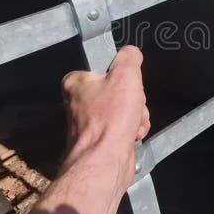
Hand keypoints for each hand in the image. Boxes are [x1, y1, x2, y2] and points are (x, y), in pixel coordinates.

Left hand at [60, 46, 149, 186]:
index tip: (128, 85)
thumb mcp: (126, 75)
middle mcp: (78, 102)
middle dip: (134, 101)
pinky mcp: (100, 140)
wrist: (105, 161)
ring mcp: (89, 123)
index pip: (106, 69)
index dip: (123, 77)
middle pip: (119, 90)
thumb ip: (129, 57)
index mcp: (76, 83)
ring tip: (132, 125)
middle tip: (132, 107)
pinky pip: (123, 128)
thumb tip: (131, 52)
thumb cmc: (111, 119)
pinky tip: (132, 136)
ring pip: (125, 109)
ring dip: (137, 116)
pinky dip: (132, 131)